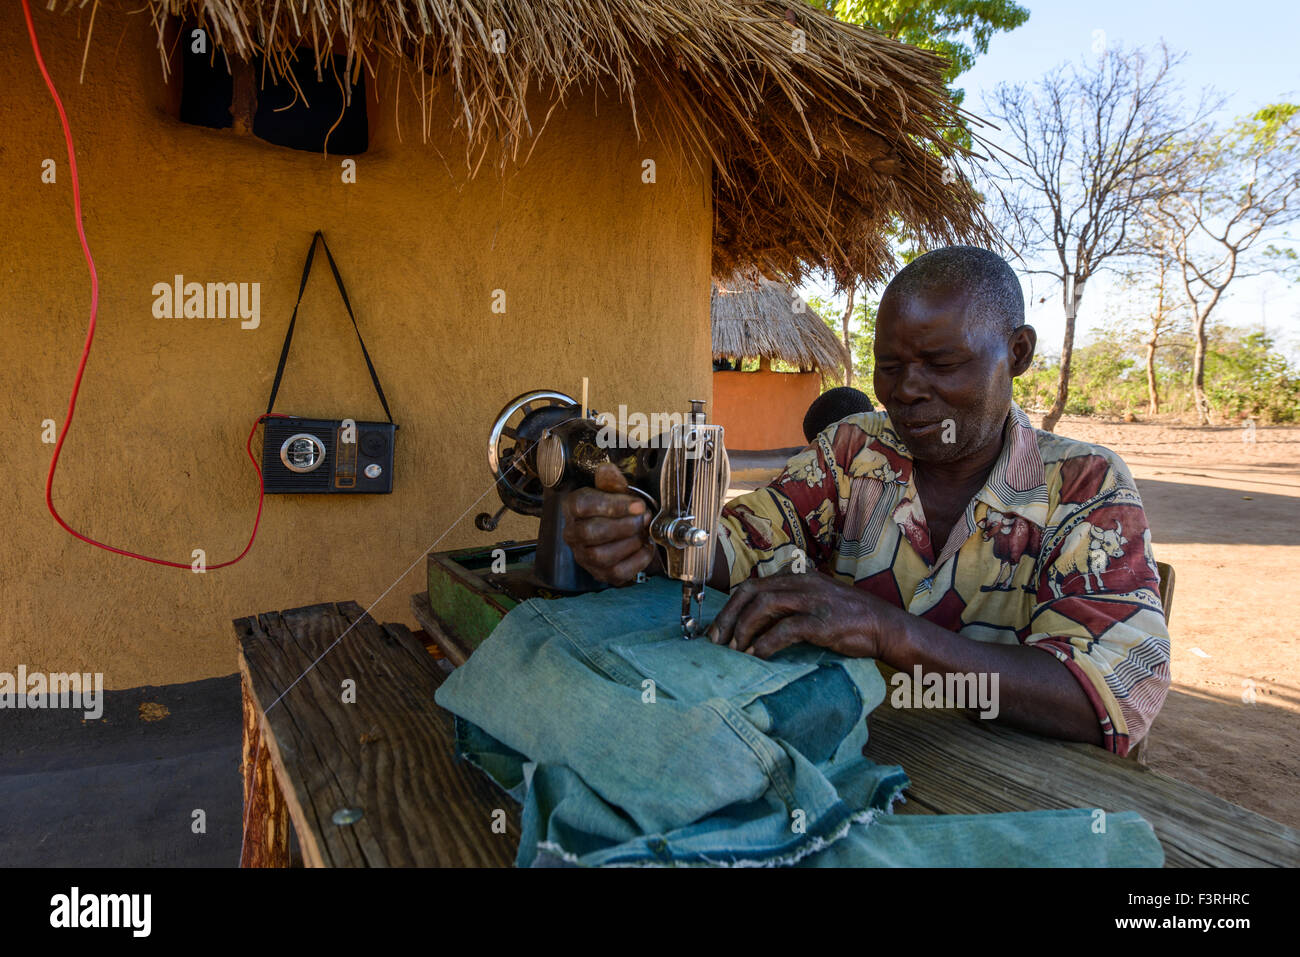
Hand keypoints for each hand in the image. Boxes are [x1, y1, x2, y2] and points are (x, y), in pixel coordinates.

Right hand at [562, 463, 657, 584]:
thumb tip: (608, 470)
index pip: (583, 506)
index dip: (613, 505)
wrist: (612, 529)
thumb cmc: (610, 508)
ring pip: (600, 555)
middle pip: (590, 533)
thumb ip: (611, 481)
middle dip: (623, 526)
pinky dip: (636, 560)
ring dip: (629, 543)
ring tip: (642, 532)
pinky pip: (616, 573)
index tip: (638, 504)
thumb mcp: (611, 489)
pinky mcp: (599, 573)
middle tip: (643, 518)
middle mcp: (573, 534)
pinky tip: (644, 547)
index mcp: (573, 507)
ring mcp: (583, 556)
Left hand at [706, 568, 897, 659]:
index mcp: (797, 578)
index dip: (730, 607)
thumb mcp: (815, 601)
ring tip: (736, 650)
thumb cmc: (848, 619)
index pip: (752, 586)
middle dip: (729, 617)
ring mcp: (812, 601)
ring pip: (765, 606)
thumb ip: (789, 605)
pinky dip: (766, 643)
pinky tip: (757, 655)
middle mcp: (801, 583)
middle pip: (752, 592)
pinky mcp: (822, 622)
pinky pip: (785, 629)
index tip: (718, 630)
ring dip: (744, 629)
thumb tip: (754, 626)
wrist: (884, 626)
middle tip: (717, 641)